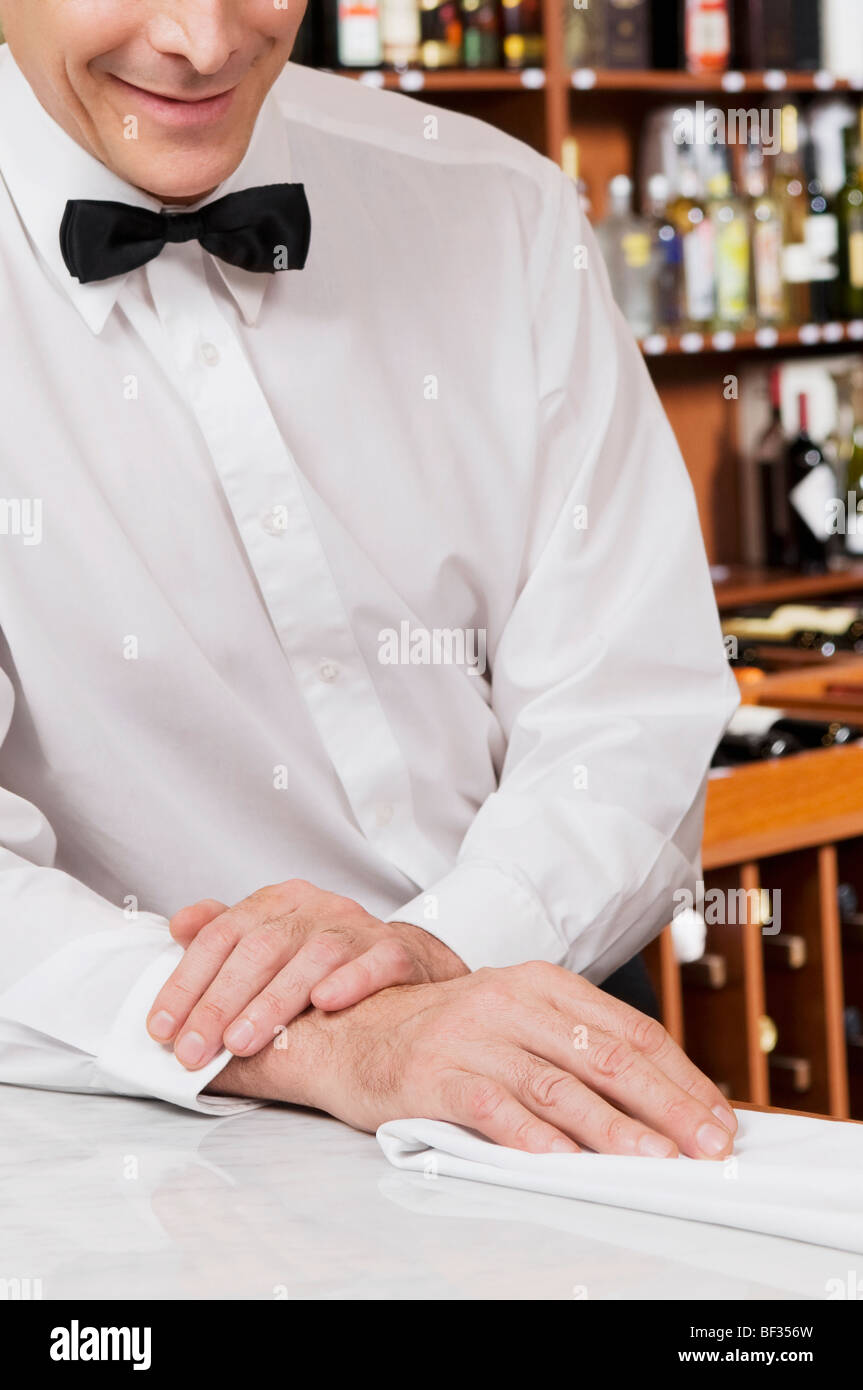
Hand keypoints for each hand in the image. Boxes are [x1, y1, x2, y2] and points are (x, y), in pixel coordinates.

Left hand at [146, 879, 467, 1069]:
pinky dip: (351, 979)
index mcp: (277, 902)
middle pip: (261, 947)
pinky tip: (325, 1003)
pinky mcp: (396, 952)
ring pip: (314, 955)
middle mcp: (315, 908)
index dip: (187, 980)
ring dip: (274, 1000)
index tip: (162, 1027)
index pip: (222, 935)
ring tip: (242, 1043)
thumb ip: (221, 935)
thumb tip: (177, 925)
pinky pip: (377, 960)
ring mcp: (358, 928)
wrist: (400, 962)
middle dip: (220, 1002)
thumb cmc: (320, 961)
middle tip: (194, 1050)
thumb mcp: (268, 940)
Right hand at [212, 962, 737, 1160]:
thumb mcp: (517, 1020)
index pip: (630, 1029)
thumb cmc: (447, 1034)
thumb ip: (577, 1045)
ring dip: (613, 1128)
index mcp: (542, 983)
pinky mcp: (435, 1073)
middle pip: (607, 1054)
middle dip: (667, 1106)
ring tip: (655, 1160)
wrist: (351, 1028)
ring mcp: (473, 1036)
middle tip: (707, 1146)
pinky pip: (495, 1108)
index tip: (719, 1118)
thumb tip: (662, 1099)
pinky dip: (534, 1137)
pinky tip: (566, 1162)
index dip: (681, 1077)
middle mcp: (512, 1001)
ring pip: (558, 1084)